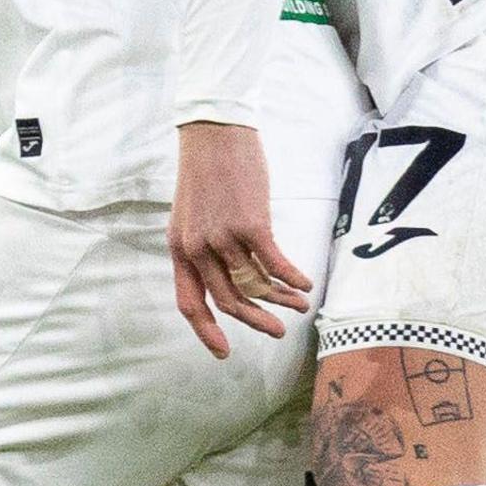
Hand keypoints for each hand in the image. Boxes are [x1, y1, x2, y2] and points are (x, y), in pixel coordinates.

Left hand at [169, 122, 315, 358]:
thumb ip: (205, 247)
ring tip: (300, 305)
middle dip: (256, 321)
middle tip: (278, 331)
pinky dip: (293, 279)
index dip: (206, 331)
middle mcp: (197, 248)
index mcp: (180, 249)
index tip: (224, 351)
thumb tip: (232, 275)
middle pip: (228, 301)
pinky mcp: (250, 225)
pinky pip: (275, 265)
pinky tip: (306, 283)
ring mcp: (223, 238)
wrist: (215, 133)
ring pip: (255, 285)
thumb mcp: (192, 215)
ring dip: (281, 299)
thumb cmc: (208, 171)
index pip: (189, 302)